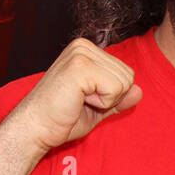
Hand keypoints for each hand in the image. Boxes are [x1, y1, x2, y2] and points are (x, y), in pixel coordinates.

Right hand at [11, 37, 141, 154]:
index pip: (126, 72)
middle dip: (111, 97)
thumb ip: (118, 98)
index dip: (112, 95)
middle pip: (128, 75)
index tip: (84, 100)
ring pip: (124, 81)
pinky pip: (115, 88)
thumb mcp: (97, 108)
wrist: (35, 129)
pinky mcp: (80, 66)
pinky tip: (78, 101)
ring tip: (78, 100)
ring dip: (105, 100)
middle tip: (81, 102)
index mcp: (86, 51)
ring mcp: (81, 53)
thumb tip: (139, 91)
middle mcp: (83, 46)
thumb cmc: (60, 119)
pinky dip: (102, 102)